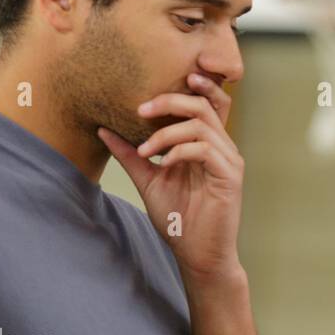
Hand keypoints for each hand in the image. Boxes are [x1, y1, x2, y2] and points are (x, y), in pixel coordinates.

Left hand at [98, 73, 244, 284]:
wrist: (197, 253)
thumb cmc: (179, 219)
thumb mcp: (149, 181)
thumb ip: (131, 155)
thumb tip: (104, 129)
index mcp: (208, 145)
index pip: (210, 104)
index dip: (198, 86)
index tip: (169, 81)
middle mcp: (223, 148)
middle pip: (205, 106)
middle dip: (171, 101)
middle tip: (141, 111)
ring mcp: (229, 161)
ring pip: (201, 126)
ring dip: (166, 133)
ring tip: (144, 150)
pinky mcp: (230, 176)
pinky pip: (205, 150)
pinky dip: (180, 151)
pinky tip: (162, 163)